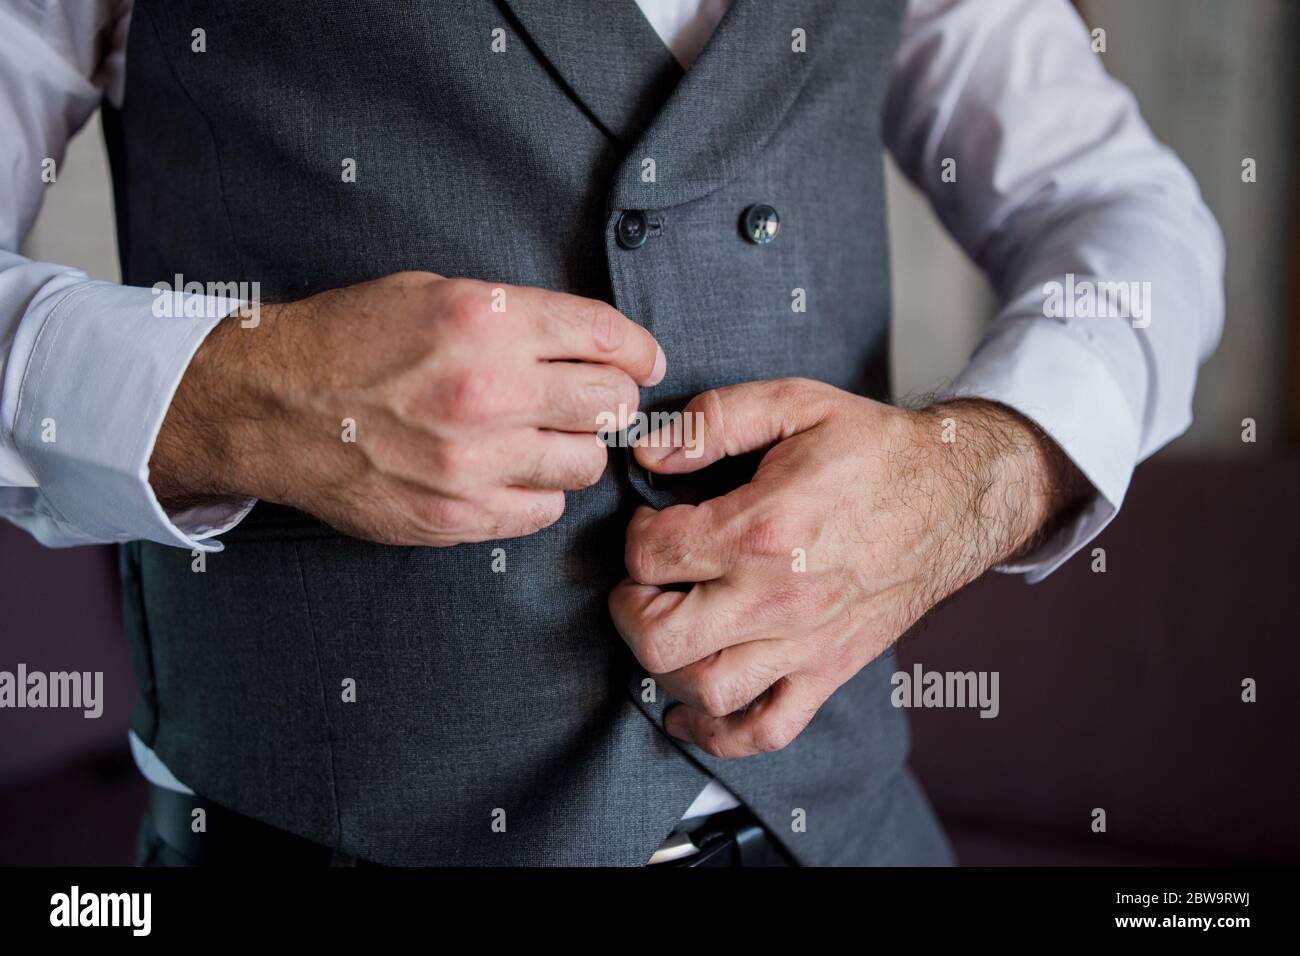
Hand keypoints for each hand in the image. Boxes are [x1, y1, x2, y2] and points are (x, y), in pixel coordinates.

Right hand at [149, 271, 664, 545]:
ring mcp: (474, 462)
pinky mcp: (457, 515)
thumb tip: (590, 343)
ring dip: (573, 450)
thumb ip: (515, 317)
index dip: (638, 351)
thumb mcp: (433, 294)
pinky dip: (537, 493)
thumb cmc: (349, 342)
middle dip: (611, 401)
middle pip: (611, 406)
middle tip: (592, 402)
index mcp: (486, 322)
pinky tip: (508, 473)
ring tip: (540, 438)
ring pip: (586, 466)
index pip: (607, 337)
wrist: (271, 406)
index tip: (641, 362)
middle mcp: (488, 391)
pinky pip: (542, 511)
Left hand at [609, 378, 1085, 756]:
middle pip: (660, 639)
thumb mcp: (796, 404)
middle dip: (630, 608)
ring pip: (705, 691)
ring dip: (666, 667)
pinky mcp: (828, 671)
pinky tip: (689, 711)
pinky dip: (718, 735)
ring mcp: (805, 644)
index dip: (636, 534)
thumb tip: (650, 453)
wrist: (956, 495)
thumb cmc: (875, 449)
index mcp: (763, 528)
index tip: (654, 520)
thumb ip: (715, 420)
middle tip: (645, 580)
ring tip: (671, 626)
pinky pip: (765, 730)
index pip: (652, 555)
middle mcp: (779, 598)